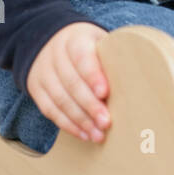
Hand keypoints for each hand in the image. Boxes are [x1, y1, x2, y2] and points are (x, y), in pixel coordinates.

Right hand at [25, 21, 110, 142]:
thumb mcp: (97, 41)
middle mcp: (55, 54)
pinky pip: (50, 110)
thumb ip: (111, 56)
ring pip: (59, 99)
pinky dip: (68, 125)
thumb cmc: (86, 46)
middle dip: (89, 105)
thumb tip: (137, 80)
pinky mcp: (36, 89)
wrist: (49, 41)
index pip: (82, 56)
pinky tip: (84, 134)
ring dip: (80, 120)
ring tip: (98, 134)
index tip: (105, 93)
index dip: (93, 75)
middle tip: (106, 122)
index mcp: (74, 39)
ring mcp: (43, 72)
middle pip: (71, 82)